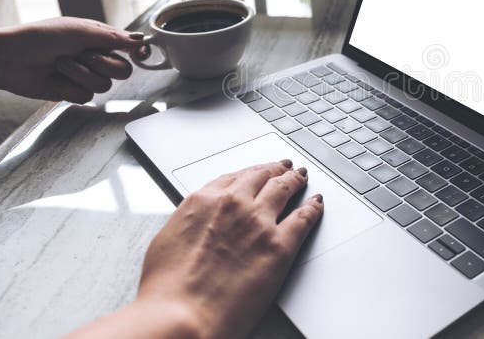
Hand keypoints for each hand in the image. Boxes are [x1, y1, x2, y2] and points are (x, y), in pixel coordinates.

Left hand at [0, 17, 145, 102]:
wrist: (11, 58)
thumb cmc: (41, 37)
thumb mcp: (80, 30)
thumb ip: (113, 37)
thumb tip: (140, 39)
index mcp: (98, 38)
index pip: (128, 46)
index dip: (138, 52)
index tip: (139, 54)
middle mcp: (95, 57)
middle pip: (123, 70)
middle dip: (106, 64)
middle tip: (87, 56)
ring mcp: (85, 75)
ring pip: (105, 84)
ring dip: (82, 73)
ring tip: (61, 63)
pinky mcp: (73, 92)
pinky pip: (87, 95)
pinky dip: (71, 85)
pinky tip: (56, 77)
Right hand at [137, 160, 322, 337]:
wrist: (181, 317)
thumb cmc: (167, 289)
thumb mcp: (168, 240)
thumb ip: (191, 223)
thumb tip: (199, 223)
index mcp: (204, 201)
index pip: (235, 176)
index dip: (251, 171)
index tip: (258, 170)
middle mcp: (234, 204)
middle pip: (262, 176)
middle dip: (276, 170)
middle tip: (285, 167)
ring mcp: (259, 222)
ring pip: (285, 189)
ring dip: (295, 180)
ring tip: (301, 177)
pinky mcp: (280, 246)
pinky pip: (304, 217)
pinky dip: (313, 207)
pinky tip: (317, 204)